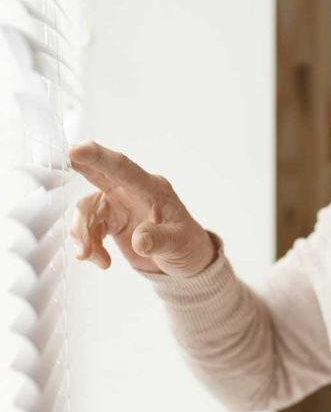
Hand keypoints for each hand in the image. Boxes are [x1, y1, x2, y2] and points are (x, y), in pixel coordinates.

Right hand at [68, 141, 216, 276]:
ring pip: (87, 210)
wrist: (185, 260)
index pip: (123, 169)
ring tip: (87, 256)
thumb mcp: (179, 243)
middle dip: (82, 165)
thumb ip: (159, 240)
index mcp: (151, 188)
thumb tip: (140, 240)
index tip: (78, 149)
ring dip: (81, 233)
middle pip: (100, 174)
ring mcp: (119, 205)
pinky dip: (89, 247)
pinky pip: (88, 229)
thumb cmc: (187, 244)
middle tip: (62, 157)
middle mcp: (132, 192)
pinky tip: (103, 262)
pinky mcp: (110, 222)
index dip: (100, 158)